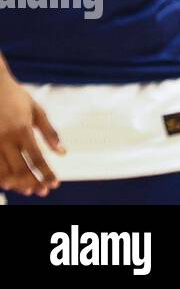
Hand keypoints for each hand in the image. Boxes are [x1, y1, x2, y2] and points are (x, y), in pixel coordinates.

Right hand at [0, 73, 62, 195]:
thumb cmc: (16, 97)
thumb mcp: (37, 110)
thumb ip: (50, 132)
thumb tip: (63, 153)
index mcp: (22, 130)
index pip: (37, 159)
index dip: (46, 173)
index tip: (54, 184)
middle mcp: (5, 139)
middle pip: (20, 169)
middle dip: (33, 183)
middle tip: (43, 191)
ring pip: (3, 172)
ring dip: (17, 184)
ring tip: (29, 189)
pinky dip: (0, 177)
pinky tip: (9, 183)